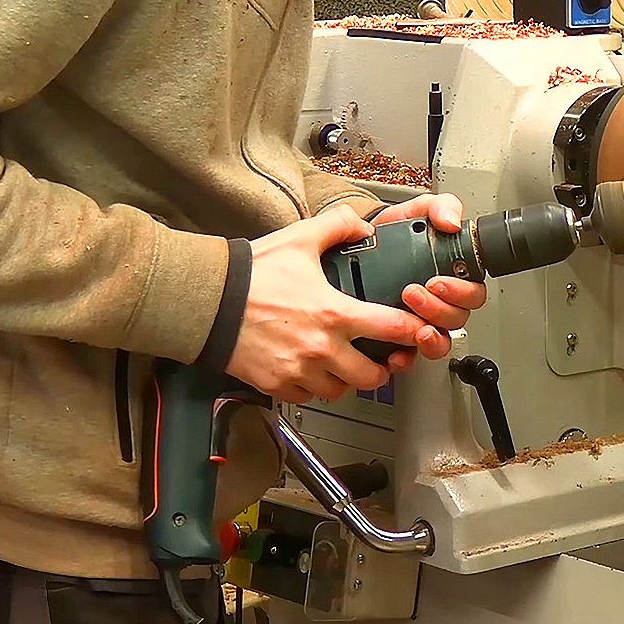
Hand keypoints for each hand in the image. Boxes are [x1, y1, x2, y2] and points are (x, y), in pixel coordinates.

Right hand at [225, 205, 434, 402]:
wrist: (206, 300)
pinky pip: (307, 397)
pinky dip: (314, 389)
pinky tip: (312, 372)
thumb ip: (337, 226)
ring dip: (346, 380)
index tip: (417, 332)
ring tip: (345, 365)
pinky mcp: (276, 384)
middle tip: (381, 358)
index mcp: (335, 313)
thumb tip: (362, 226)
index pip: (393, 329)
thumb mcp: (299, 239)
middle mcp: (322, 348)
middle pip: (372, 375)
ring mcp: (299, 370)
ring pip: (340, 390)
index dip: (413, 332)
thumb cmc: (250, 274)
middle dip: (381, 368)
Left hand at [370, 193, 488, 360]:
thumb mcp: (413, 213)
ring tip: (409, 321)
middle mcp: (440, 302)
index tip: (438, 280)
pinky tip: (396, 351)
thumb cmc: (389, 237)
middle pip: (458, 318)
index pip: (473, 292)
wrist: (352, 250)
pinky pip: (410, 356)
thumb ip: (437, 207)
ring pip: (440, 340)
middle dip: (439, 308)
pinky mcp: (398, 339)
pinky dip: (406, 357)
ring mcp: (420, 321)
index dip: (461, 291)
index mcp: (451, 275)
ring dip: (430, 335)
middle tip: (413, 293)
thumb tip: (451, 221)